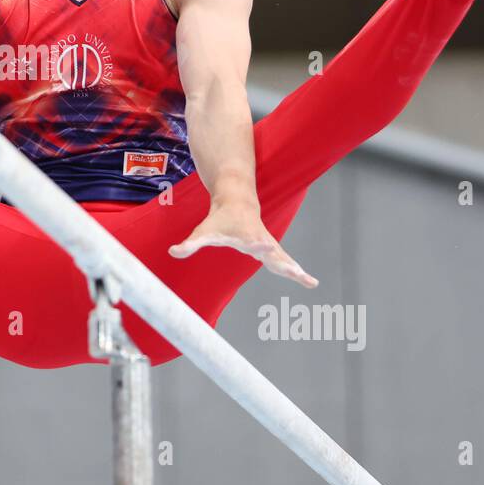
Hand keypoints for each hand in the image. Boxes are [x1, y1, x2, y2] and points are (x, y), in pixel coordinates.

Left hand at [169, 204, 317, 287]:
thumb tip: (173, 252)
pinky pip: (286, 262)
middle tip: (296, 272)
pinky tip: (310, 283)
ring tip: (310, 282)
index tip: (266, 249)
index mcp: (246, 234)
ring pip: (284, 259)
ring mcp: (269, 244)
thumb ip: (189, 244)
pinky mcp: (272, 249)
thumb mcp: (203, 231)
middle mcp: (261, 239)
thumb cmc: (219, 219)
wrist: (237, 201)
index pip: (254, 241)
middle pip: (274, 253)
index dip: (259, 246)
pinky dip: (297, 272)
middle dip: (285, 263)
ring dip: (296, 270)